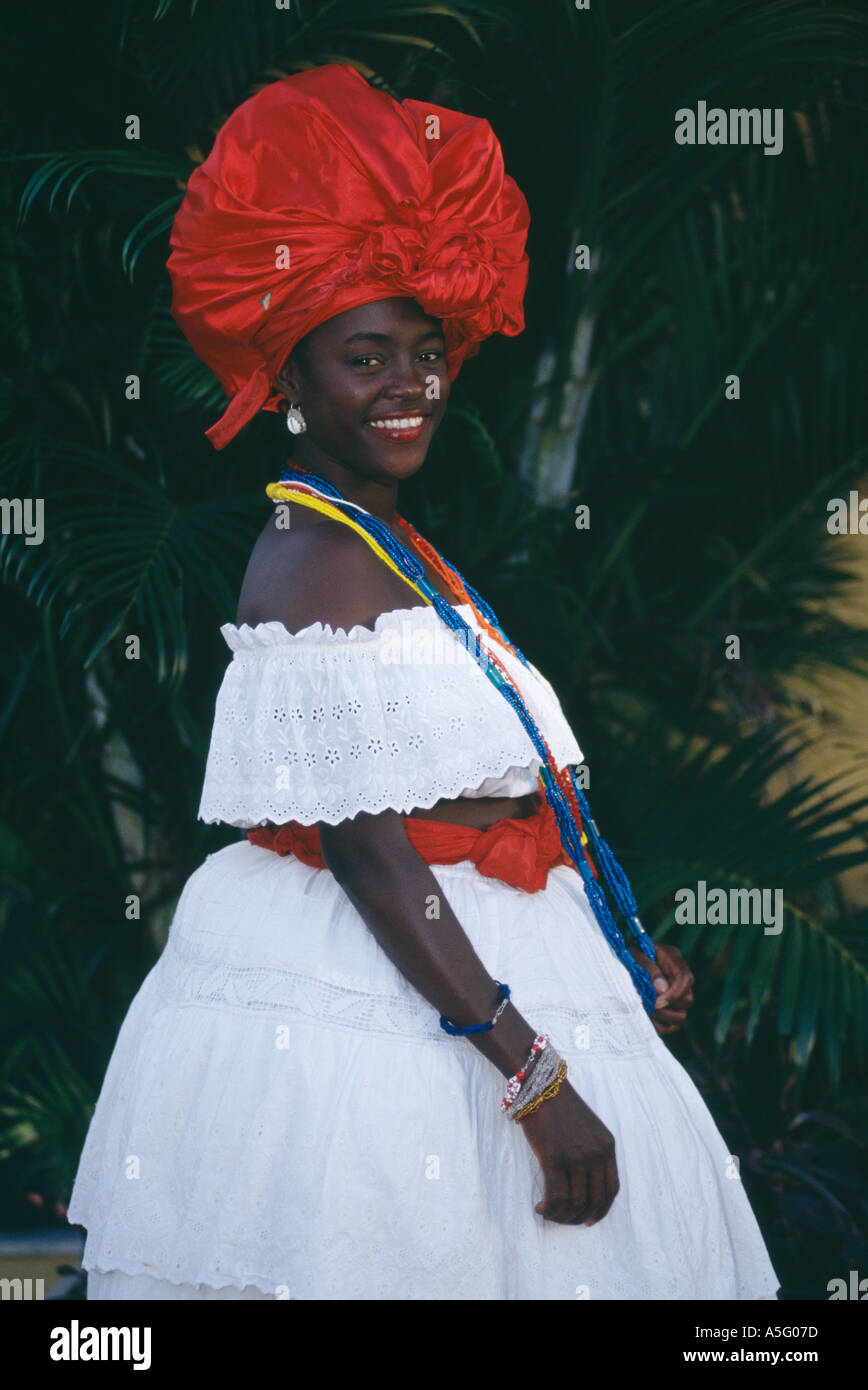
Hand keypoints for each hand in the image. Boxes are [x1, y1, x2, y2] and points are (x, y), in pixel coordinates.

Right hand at [519, 1083, 618, 1225]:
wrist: (541, 1086)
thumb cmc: (560, 1107)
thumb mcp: (588, 1128)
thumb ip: (593, 1152)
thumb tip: (586, 1184)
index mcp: (607, 1146)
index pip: (612, 1189)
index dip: (602, 1210)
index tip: (590, 1220)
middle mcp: (596, 1153)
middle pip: (595, 1200)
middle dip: (581, 1217)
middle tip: (566, 1220)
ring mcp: (576, 1156)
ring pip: (575, 1202)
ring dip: (562, 1216)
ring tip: (550, 1214)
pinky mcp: (554, 1158)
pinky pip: (556, 1196)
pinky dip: (549, 1208)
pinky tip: (540, 1208)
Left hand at [628, 941, 693, 1034]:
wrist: (619, 957)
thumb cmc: (627, 953)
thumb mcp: (635, 955)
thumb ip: (649, 969)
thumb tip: (662, 990)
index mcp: (673, 958)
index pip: (685, 979)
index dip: (674, 994)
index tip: (657, 1003)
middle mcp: (678, 976)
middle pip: (687, 999)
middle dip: (669, 1007)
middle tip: (650, 1007)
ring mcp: (675, 992)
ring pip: (682, 1014)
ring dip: (666, 1017)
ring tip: (648, 1012)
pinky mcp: (668, 1006)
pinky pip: (672, 1024)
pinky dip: (661, 1025)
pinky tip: (647, 1018)